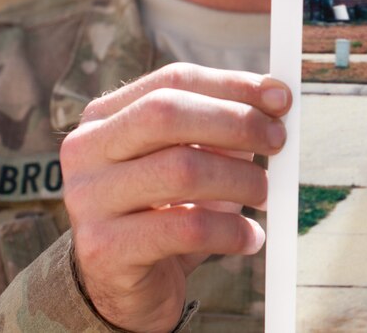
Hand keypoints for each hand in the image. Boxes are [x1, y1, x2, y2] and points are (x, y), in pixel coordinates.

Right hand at [60, 63, 290, 332]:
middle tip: (278, 141)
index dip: (232, 84)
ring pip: (182, 170)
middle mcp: (85, 150)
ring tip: (264, 195)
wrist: (126, 286)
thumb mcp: (192, 160)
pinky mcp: (104, 248)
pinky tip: (250, 237)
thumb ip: (223, 127)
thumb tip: (275, 100)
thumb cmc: (167, 210)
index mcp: (105, 116)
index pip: (172, 80)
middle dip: (235, 122)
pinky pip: (186, 229)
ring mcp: (87, 199)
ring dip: (241, 180)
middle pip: (166, 114)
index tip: (281, 96)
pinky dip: (232, 231)